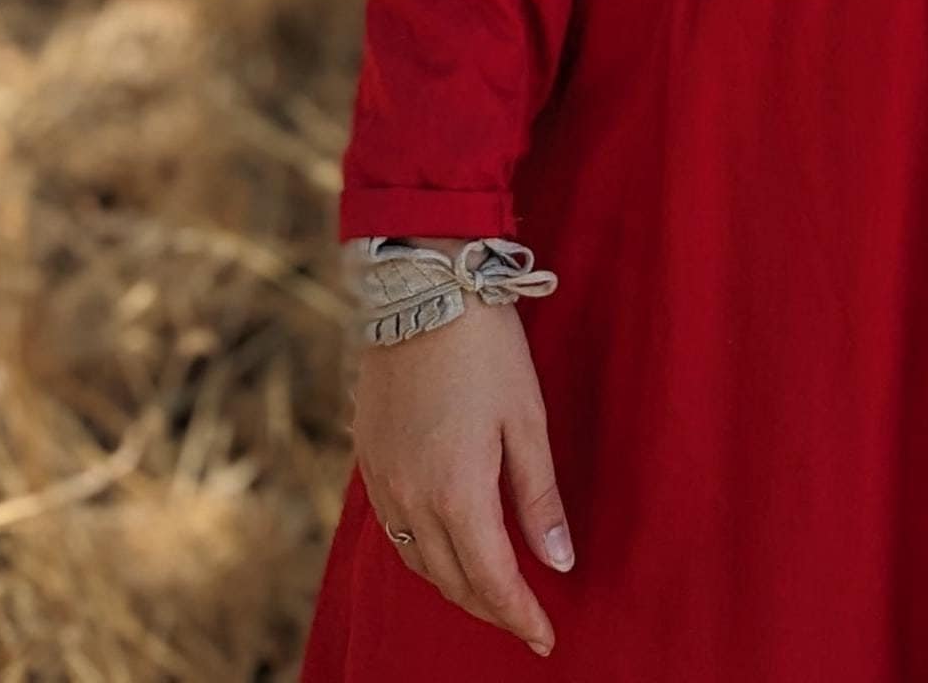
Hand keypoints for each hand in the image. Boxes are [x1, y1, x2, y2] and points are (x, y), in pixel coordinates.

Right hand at [351, 301, 570, 656]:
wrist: (421, 289)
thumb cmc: (486, 349)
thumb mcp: (527, 419)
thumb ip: (539, 497)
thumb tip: (559, 563)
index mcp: (457, 493)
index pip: (492, 581)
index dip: (520, 616)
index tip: (546, 638)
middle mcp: (412, 501)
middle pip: (453, 582)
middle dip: (492, 609)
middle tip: (526, 621)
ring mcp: (384, 484)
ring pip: (419, 564)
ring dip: (456, 586)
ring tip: (492, 592)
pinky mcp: (368, 462)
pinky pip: (395, 534)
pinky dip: (425, 555)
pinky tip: (446, 547)